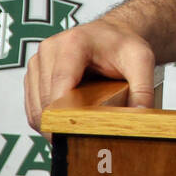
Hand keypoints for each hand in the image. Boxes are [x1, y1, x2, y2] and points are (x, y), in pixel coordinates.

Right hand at [24, 17, 155, 132]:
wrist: (113, 34)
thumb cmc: (124, 45)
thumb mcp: (141, 61)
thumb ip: (143, 88)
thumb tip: (141, 115)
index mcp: (72, 44)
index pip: (59, 88)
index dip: (66, 115)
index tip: (79, 134)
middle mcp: (49, 50)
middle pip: (46, 102)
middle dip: (62, 123)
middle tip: (84, 140)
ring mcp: (38, 63)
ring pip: (36, 108)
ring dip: (52, 125)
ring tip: (77, 133)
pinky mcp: (34, 75)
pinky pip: (32, 107)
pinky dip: (47, 120)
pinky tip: (66, 124)